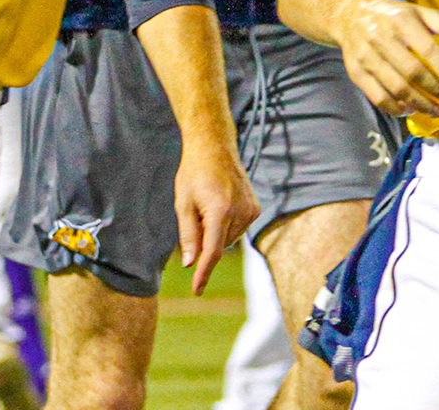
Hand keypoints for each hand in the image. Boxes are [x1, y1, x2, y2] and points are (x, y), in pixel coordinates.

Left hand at [174, 143, 259, 295]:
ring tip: (208, 206)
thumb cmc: (193, 174)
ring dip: (216, 233)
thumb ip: (188, 236)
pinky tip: (220, 205)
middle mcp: (240, 212)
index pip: (212, 252)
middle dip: (205, 242)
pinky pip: (238, 229)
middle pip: (219, 246)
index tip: (197, 290)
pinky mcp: (256, 207)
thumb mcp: (182, 204)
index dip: (203, 273)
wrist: (215, 148)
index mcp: (219, 211)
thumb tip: (190, 263)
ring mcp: (251, 209)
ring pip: (229, 239)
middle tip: (195, 217)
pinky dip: (227, 226)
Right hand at [338, 0, 438, 117]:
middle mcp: (382, 38)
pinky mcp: (356, 72)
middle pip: (412, 72)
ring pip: (396, 88)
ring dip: (419, 103)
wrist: (349, 14)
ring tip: (436, 110)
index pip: (426, 48)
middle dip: (435, 90)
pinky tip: (410, 110)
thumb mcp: (418, 12)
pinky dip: (395, 108)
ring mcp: (366, 56)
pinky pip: (377, 96)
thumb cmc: (392, 16)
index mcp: (401, 21)